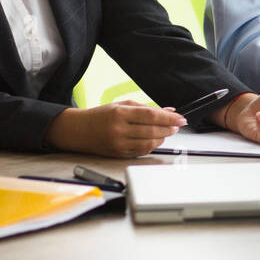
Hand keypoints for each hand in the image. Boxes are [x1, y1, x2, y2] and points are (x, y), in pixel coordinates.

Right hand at [46, 99, 186, 157]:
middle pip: (152, 131)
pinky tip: (157, 140)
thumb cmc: (101, 115)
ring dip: (163, 138)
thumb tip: (169, 110)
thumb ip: (146, 107)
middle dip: (169, 128)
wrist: (78, 130)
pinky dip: (152, 146)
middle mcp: (119, 130)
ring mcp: (118, 144)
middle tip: (177, 125)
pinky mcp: (118, 154)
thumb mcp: (122, 105)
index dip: (169, 118)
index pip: (151, 115)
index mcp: (120, 114)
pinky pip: (141, 151)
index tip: (181, 118)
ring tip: (168, 132)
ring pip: (149, 143)